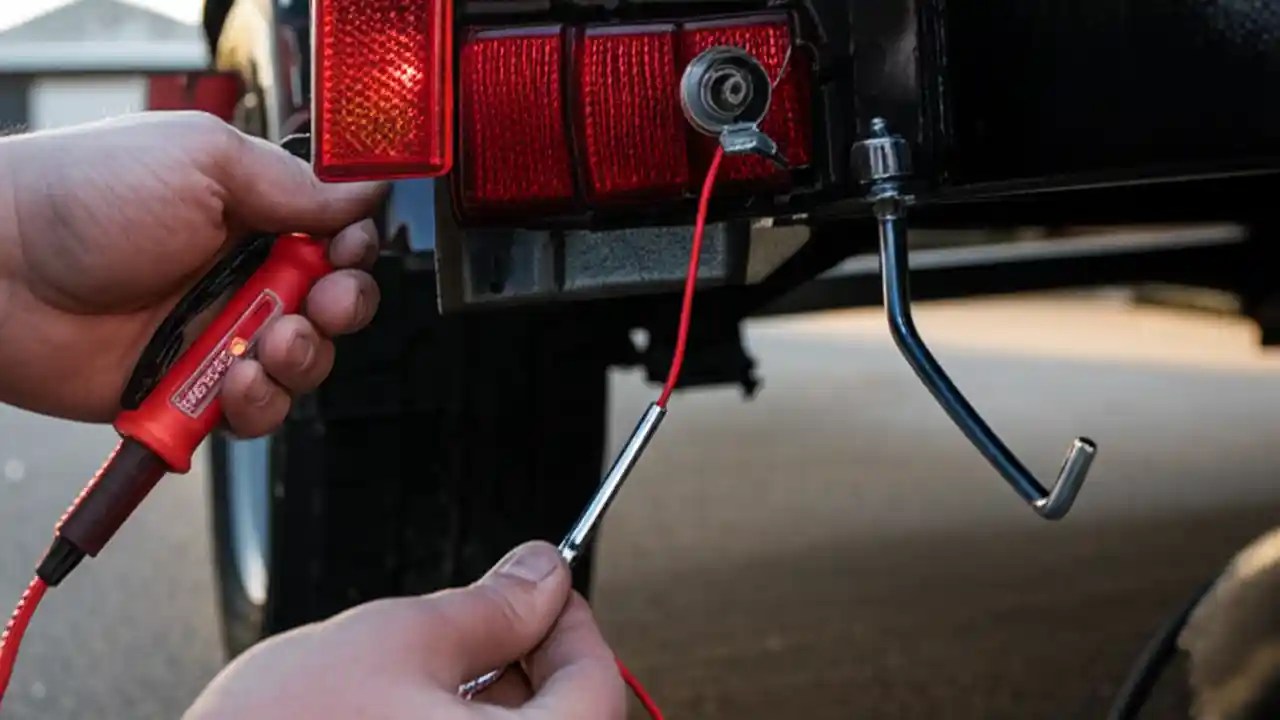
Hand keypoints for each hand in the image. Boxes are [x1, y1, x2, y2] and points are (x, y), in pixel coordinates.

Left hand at [0, 112, 384, 433]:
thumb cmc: (84, 197)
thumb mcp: (203, 160)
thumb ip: (294, 182)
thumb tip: (366, 192)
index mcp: (253, 213)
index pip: (336, 238)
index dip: (354, 252)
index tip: (347, 253)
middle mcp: (243, 275)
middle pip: (334, 306)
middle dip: (342, 308)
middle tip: (322, 305)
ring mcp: (219, 335)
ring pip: (303, 365)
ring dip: (302, 360)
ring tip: (270, 346)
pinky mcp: (192, 392)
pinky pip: (254, 412)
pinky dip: (256, 404)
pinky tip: (235, 382)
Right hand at [185, 541, 626, 719]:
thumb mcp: (395, 639)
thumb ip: (488, 606)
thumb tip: (538, 575)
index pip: (596, 686)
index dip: (572, 622)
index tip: (544, 592)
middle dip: (530, 661)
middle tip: (487, 623)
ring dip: (491, 701)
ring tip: (426, 672)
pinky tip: (408, 712)